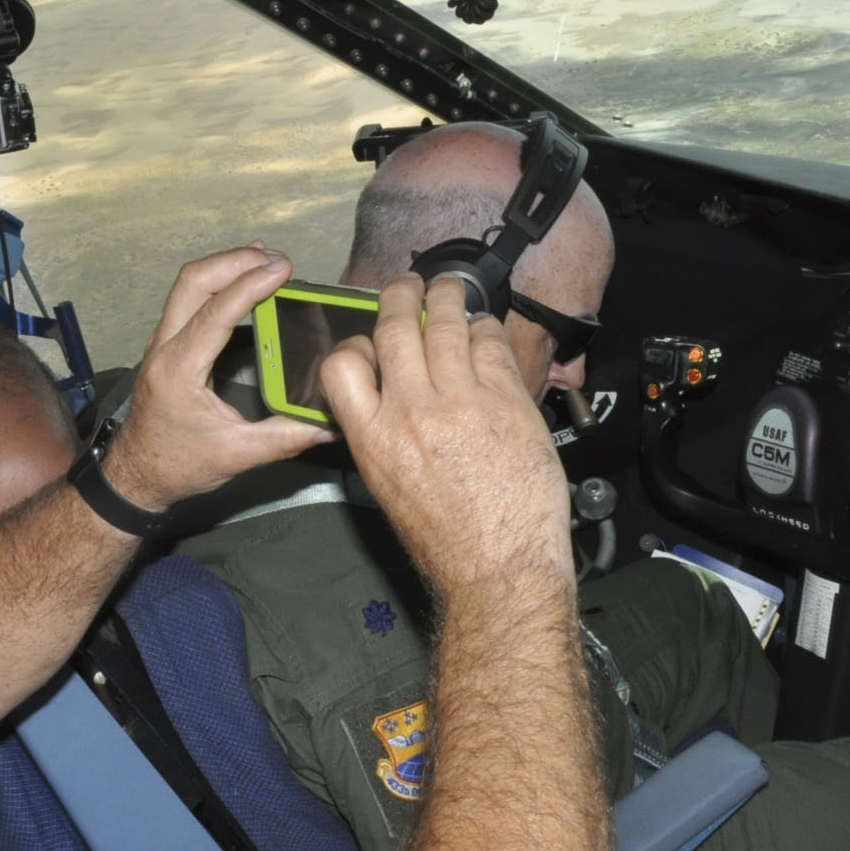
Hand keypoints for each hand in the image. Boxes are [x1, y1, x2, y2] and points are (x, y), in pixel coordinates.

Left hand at [104, 246, 334, 509]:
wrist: (135, 476)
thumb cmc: (177, 466)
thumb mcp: (236, 456)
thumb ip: (285, 438)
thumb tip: (331, 426)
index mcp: (179, 370)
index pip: (216, 312)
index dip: (251, 285)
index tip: (283, 269)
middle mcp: (164, 348)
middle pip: (192, 281)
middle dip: (235, 261)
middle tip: (277, 258)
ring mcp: (161, 343)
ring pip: (186, 285)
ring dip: (224, 266)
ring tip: (264, 259)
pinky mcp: (166, 346)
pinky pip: (187, 299)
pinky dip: (216, 282)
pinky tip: (242, 281)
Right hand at [319, 274, 570, 598]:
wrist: (499, 564)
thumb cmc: (446, 539)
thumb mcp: (388, 487)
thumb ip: (381, 434)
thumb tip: (385, 397)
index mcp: (372, 437)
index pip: (343, 364)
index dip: (355, 343)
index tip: (369, 341)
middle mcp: (411, 410)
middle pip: (395, 326)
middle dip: (399, 295)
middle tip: (406, 286)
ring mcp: (461, 400)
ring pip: (445, 321)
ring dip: (445, 297)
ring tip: (447, 289)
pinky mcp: (505, 398)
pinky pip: (490, 342)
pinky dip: (484, 328)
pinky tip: (484, 331)